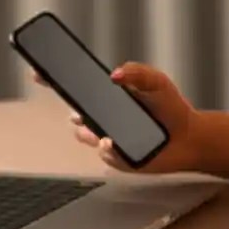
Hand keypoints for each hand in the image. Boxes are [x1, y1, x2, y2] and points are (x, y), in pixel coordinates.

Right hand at [32, 63, 200, 173]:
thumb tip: (114, 74)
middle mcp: (103, 116)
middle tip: (79, 109)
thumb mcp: (157, 82)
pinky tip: (113, 143)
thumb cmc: (171, 109)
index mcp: (108, 96)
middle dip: (72, 109)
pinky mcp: (116, 157)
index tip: (38, 71)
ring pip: (84, 135)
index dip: (54, 79)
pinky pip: (103, 154)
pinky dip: (107, 148)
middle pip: (74, 112)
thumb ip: (137, 72)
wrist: (190, 138)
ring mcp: (107, 137)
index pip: (77, 87)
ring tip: (104, 130)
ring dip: (88, 132)